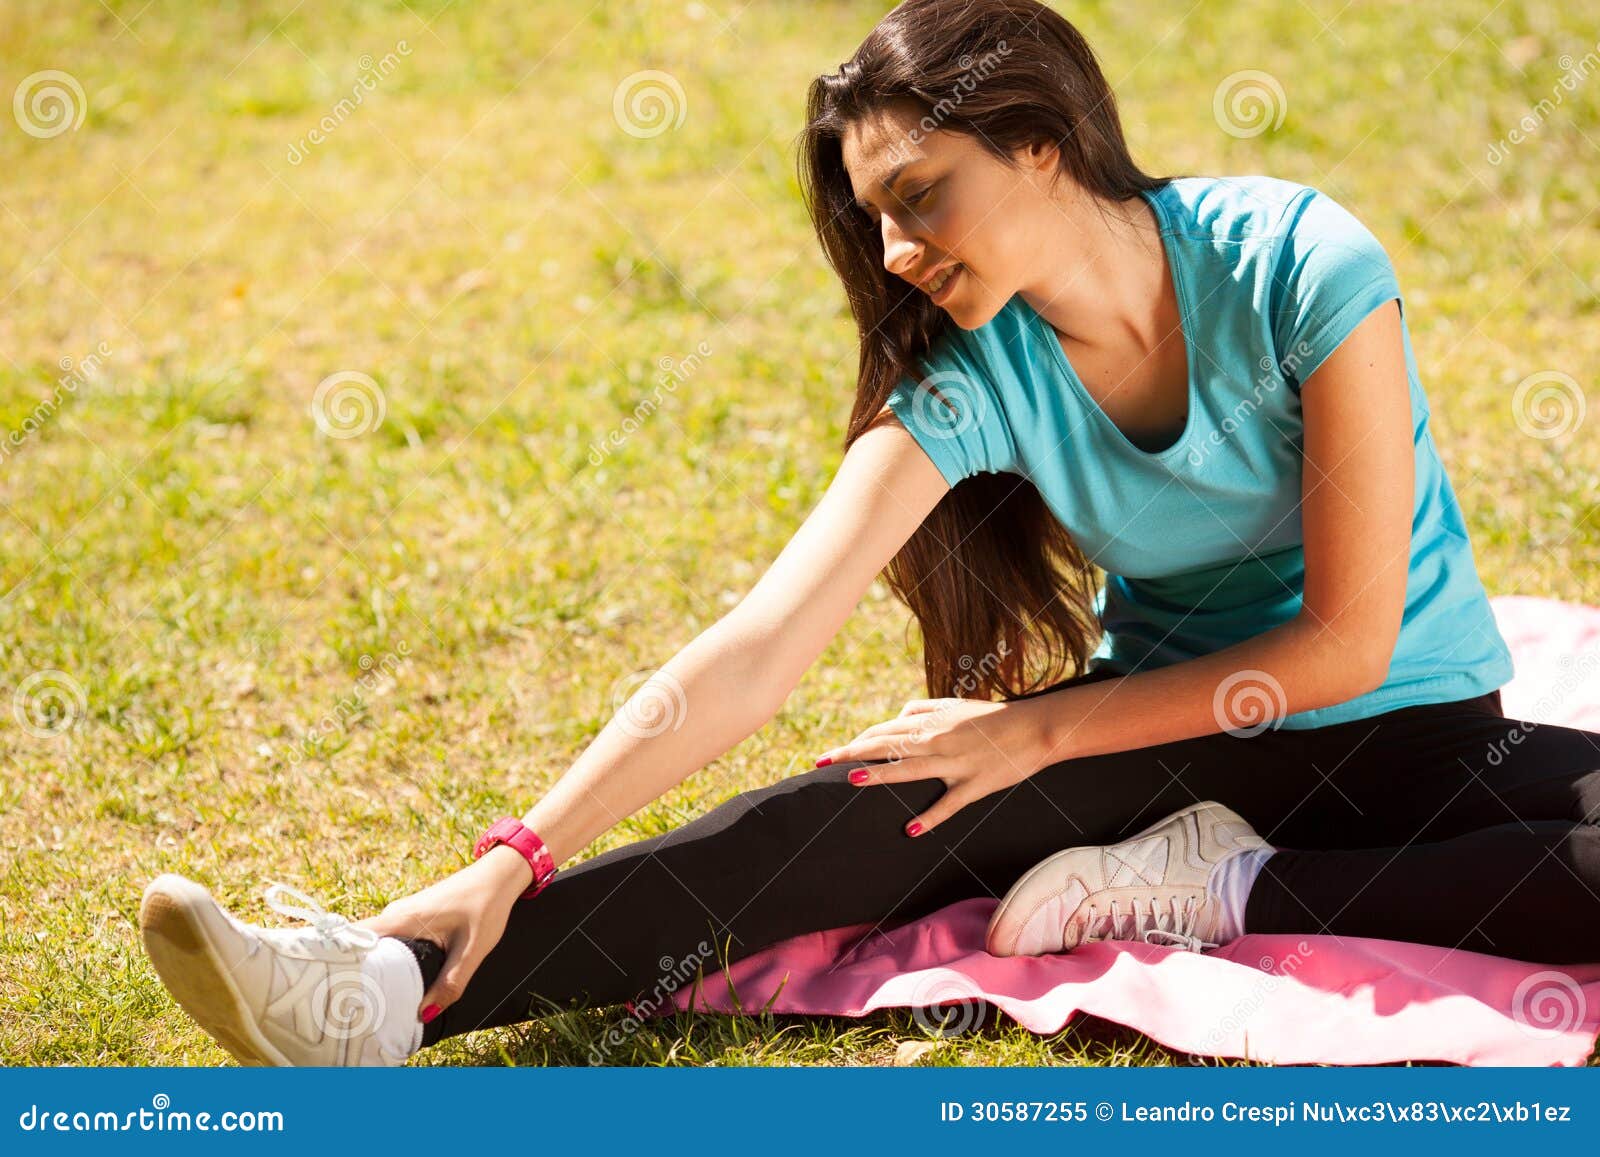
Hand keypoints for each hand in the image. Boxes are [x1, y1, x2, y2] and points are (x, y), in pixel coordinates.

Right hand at [354, 845, 532, 1020]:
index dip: (339, 964)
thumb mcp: (472, 950)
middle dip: (356, 976)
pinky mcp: (410, 919)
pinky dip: (389, 962)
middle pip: (361, 948)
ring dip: (373, 971)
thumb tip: (424, 1015)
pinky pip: (389, 943)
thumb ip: (451, 983)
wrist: (498, 877)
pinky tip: (394, 984)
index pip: (354, 939)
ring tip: (371, 1002)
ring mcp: (400, 916)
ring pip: (376, 947)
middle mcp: (394, 915)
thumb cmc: (486, 906)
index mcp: (402, 919)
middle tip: (355, 1010)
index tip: (335, 992)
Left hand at [813, 696, 1053, 835]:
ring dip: (880, 775)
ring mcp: (956, 764)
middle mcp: (938, 741)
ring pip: (910, 769)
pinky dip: (930, 817)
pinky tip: (910, 830)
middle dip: (853, 754)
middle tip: (822, 761)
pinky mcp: (974, 786)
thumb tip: (899, 715)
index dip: (859, 742)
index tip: (836, 754)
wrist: (1035, 729)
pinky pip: (948, 804)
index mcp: (932, 723)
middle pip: (888, 746)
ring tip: (852, 780)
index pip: (886, 731)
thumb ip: (924, 709)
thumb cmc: (992, 716)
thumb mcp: (955, 706)